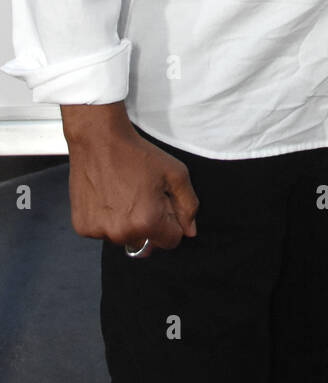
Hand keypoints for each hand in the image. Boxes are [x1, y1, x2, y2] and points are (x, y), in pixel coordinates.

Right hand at [63, 103, 198, 254]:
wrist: (99, 140)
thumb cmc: (138, 155)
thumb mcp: (175, 173)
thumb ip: (189, 205)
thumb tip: (189, 232)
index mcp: (148, 222)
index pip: (171, 241)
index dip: (172, 221)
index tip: (163, 203)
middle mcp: (122, 233)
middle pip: (147, 241)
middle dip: (149, 223)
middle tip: (141, 195)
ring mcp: (99, 232)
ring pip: (124, 237)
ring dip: (126, 223)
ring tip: (122, 194)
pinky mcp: (82, 227)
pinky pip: (103, 232)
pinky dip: (106, 219)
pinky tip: (106, 196)